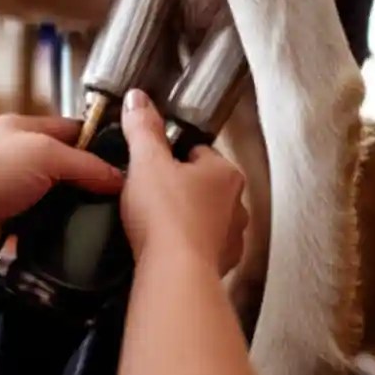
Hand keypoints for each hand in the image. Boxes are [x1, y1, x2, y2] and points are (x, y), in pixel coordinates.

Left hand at [0, 113, 124, 245]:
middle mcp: (18, 157)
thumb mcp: (45, 154)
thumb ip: (84, 164)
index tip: (128, 160)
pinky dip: (56, 232)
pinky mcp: (7, 222)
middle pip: (65, 166)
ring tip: (108, 222)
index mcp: (25, 129)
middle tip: (123, 197)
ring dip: (73, 210)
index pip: (72, 129)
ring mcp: (11, 191)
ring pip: (55, 199)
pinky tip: (79, 240)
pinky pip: (41, 226)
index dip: (100, 141)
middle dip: (90, 181)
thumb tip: (117, 178)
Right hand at [119, 89, 246, 273]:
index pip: (199, 152)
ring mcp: (231, 237)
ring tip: (154, 224)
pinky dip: (186, 248)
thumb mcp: (146, 162)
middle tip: (149, 194)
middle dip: (180, 188)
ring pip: (205, 218)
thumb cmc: (166, 217)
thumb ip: (143, 128)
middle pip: (203, 185)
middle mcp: (236, 205)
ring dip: (185, 219)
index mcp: (224, 173)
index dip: (171, 156)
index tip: (152, 163)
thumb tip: (138, 100)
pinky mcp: (220, 265)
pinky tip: (164, 248)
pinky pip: (202, 248)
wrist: (174, 274)